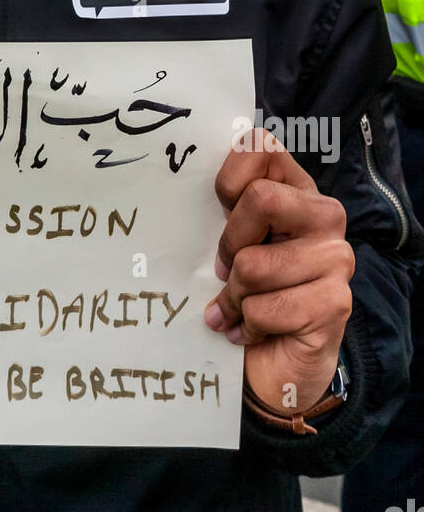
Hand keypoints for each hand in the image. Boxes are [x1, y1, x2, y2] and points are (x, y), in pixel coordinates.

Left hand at [204, 128, 353, 415]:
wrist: (275, 366)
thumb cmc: (246, 294)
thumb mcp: (230, 242)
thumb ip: (224, 208)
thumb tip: (176, 177)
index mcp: (297, 189)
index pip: (261, 146)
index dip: (229, 178)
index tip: (221, 210)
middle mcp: (324, 215)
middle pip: (261, 198)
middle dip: (229, 244)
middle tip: (226, 272)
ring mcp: (336, 258)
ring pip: (254, 265)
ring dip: (235, 298)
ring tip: (241, 309)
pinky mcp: (335, 303)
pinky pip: (266, 308)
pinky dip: (248, 326)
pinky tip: (257, 332)